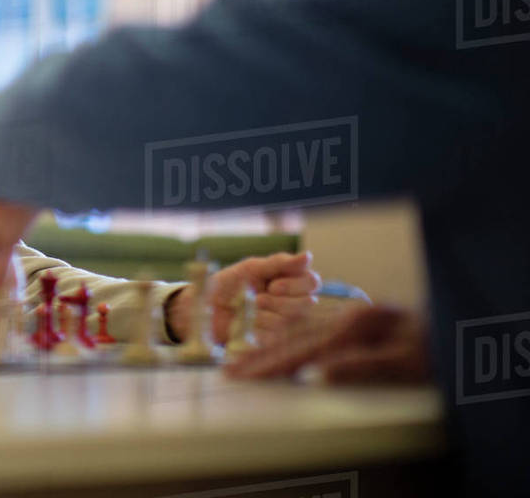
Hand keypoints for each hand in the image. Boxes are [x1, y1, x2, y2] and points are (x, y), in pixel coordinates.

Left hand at [167, 251, 320, 344]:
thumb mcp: (251, 269)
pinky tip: (247, 325)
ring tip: (250, 309)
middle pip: (307, 305)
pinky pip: (275, 337)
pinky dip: (258, 328)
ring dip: (266, 314)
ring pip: (291, 321)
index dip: (297, 285)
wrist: (205, 308)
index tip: (274, 284)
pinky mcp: (271, 343)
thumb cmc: (229, 285)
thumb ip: (279, 263)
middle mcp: (293, 304)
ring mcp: (283, 324)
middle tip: (259, 299)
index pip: (312, 282)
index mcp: (291, 282)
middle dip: (281, 302)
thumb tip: (308, 256)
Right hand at [225, 304, 430, 384]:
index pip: (300, 352)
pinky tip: (282, 334)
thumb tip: (318, 374)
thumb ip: (359, 366)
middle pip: (293, 339)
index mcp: (354, 328)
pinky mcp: (357, 318)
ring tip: (245, 355)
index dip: (268, 365)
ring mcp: (351, 316)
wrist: (461, 329)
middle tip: (230, 369)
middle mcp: (348, 318)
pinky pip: (314, 322)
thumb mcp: (404, 363)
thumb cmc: (437, 350)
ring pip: (300, 328)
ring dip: (270, 343)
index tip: (241, 375)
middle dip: (259, 356)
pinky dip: (291, 330)